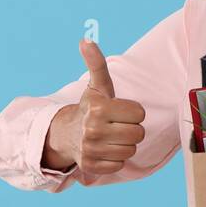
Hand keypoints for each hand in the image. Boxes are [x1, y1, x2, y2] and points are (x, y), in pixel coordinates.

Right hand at [51, 39, 146, 175]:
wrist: (65, 134)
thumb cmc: (90, 108)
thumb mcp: (96, 86)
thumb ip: (96, 63)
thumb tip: (86, 40)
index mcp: (99, 108)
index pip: (140, 113)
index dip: (133, 112)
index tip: (120, 111)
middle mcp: (94, 129)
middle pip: (139, 134)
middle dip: (131, 129)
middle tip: (117, 125)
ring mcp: (91, 149)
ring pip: (131, 150)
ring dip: (125, 144)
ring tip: (111, 137)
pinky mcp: (92, 166)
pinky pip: (120, 164)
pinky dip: (116, 159)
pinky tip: (105, 150)